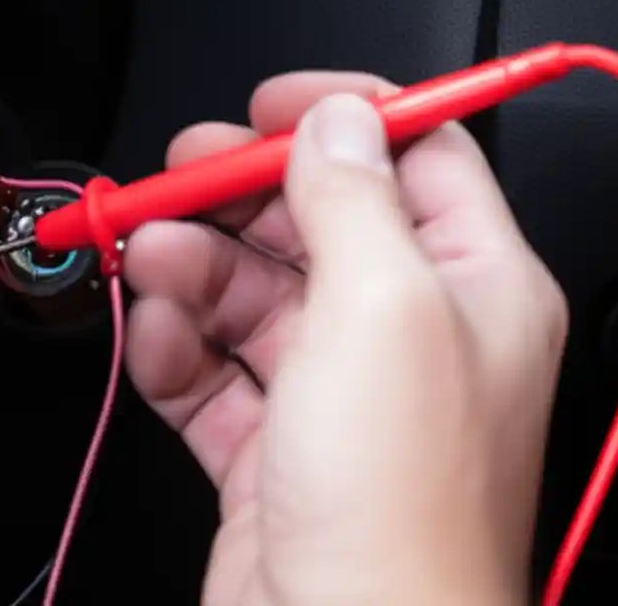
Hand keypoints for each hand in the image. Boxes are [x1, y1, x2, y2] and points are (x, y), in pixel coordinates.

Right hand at [123, 74, 567, 604]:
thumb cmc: (395, 509)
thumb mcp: (381, 310)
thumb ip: (353, 198)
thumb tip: (337, 121)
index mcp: (469, 287)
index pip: (413, 160)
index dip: (340, 120)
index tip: (267, 107)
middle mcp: (405, 337)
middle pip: (313, 225)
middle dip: (237, 196)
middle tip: (177, 177)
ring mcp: (333, 395)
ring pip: (250, 296)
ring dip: (191, 270)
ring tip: (148, 259)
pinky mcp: (269, 448)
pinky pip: (211, 371)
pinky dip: (174, 349)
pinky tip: (153, 338)